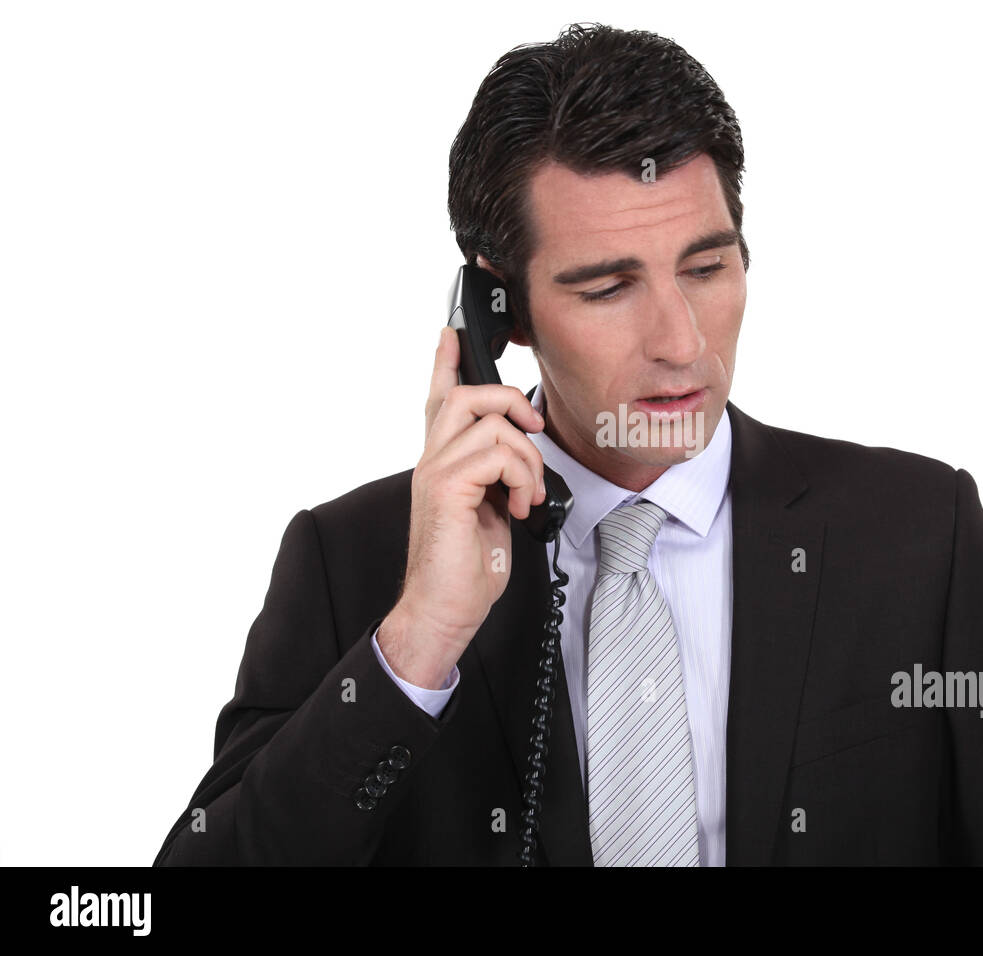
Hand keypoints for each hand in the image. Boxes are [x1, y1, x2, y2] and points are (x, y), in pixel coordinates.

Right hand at [377, 326, 546, 688]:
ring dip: (528, 459)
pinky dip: (522, 478)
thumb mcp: (489, 511)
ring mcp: (435, 472)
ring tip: (528, 493)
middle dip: (512, 401)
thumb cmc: (465, 569)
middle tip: (534, 431)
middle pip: (467, 395)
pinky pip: (497, 454)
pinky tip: (518, 507)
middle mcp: (432, 460)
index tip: (451, 332)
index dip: (445, 363)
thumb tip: (523, 458)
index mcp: (442, 463)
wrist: (444, 610)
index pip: (439, 400)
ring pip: (492, 422)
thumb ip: (496, 476)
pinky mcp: (446, 488)